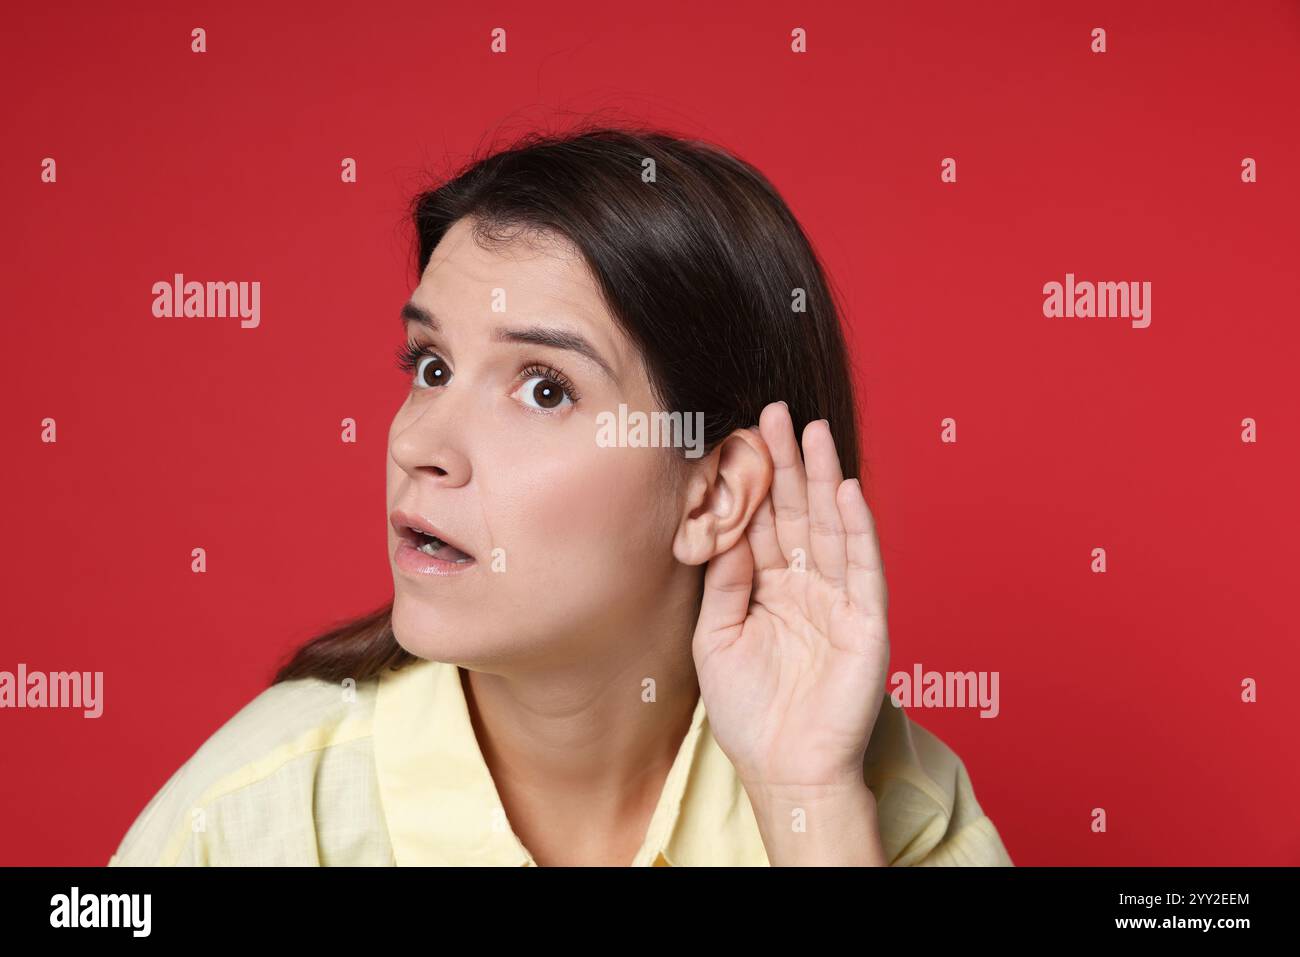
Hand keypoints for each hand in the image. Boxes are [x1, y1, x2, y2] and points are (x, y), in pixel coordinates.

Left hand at [692, 401, 890, 790]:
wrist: (784, 770)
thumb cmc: (748, 712)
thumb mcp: (717, 638)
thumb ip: (722, 583)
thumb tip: (723, 528)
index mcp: (770, 588)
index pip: (763, 523)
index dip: (755, 481)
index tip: (742, 434)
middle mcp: (807, 586)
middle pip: (797, 512)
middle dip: (788, 462)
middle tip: (776, 411)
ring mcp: (840, 601)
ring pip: (831, 527)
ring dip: (824, 479)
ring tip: (814, 431)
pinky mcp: (866, 622)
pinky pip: (862, 567)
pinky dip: (856, 529)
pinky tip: (845, 491)